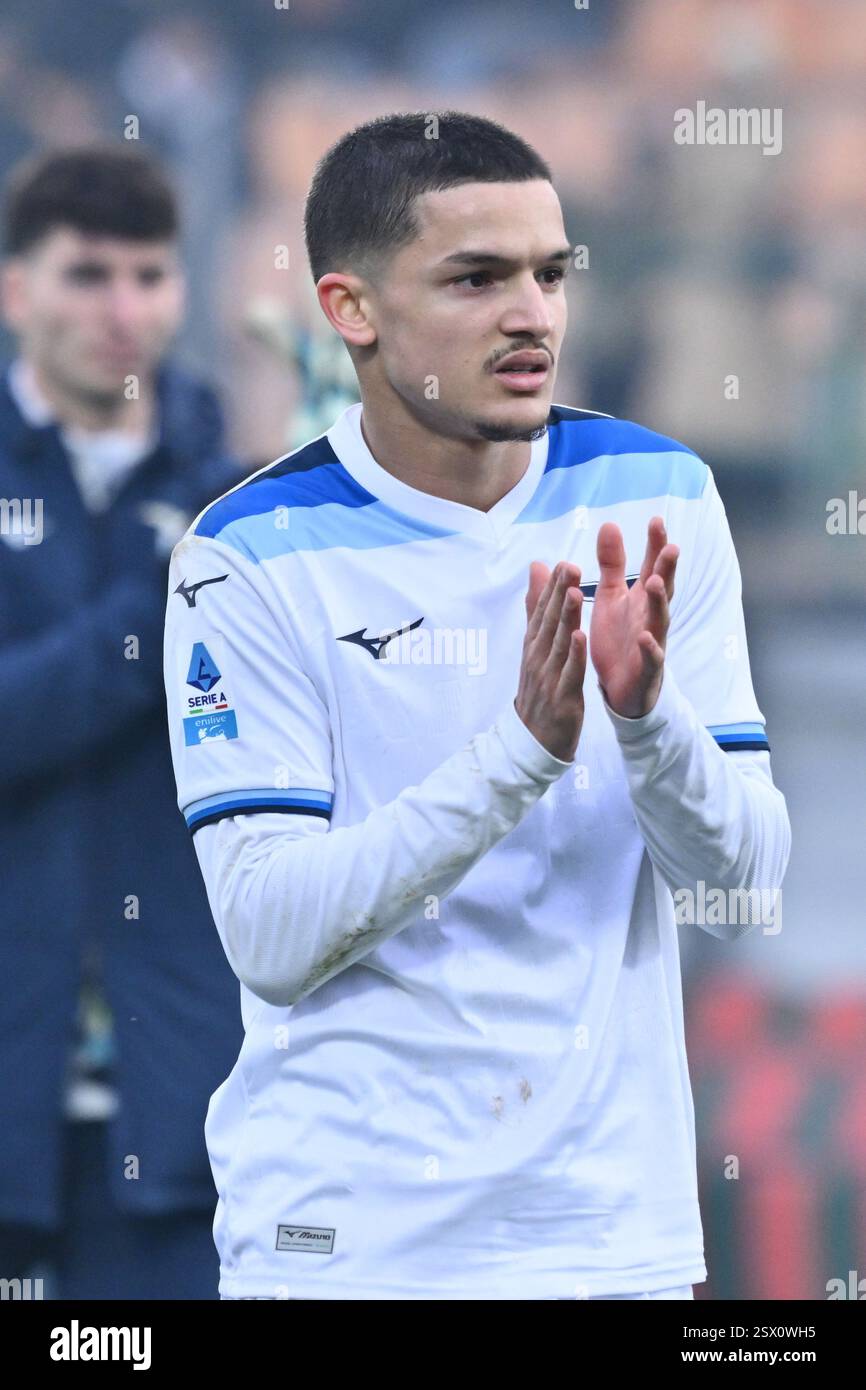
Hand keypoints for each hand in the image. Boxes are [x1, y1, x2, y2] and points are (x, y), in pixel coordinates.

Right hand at [513, 561, 586, 761]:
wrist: (534, 739)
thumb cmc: (539, 689)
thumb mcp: (534, 648)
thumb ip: (537, 609)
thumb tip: (536, 570)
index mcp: (534, 645)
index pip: (542, 612)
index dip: (552, 587)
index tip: (562, 562)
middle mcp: (538, 657)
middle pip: (549, 622)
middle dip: (559, 594)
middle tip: (569, 566)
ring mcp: (549, 677)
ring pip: (559, 644)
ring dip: (566, 618)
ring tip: (575, 593)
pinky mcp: (562, 697)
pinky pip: (569, 673)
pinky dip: (574, 655)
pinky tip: (581, 637)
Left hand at [589, 517, 678, 718]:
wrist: (620, 687)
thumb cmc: (619, 637)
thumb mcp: (611, 595)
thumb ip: (612, 563)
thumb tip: (610, 524)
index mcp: (641, 599)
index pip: (653, 567)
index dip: (656, 545)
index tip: (656, 520)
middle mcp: (651, 617)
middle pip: (663, 589)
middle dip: (667, 570)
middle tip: (670, 547)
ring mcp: (652, 642)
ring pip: (660, 620)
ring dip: (659, 602)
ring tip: (655, 583)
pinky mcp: (646, 669)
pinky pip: (651, 658)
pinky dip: (650, 648)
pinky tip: (645, 637)